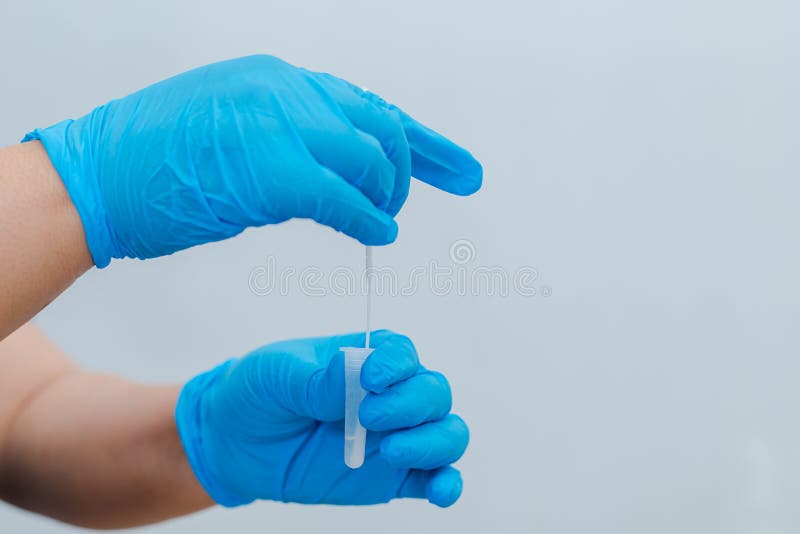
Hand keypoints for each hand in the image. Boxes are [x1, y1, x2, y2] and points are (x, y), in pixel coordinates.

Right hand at [24, 55, 482, 266]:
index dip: (418, 139)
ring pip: (369, 160)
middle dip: (418, 164)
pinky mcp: (273, 170)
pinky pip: (344, 198)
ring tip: (381, 221)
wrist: (92, 179)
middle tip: (424, 197)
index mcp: (275, 80)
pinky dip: (368, 220)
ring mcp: (279, 125)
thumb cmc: (152, 163)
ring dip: (385, 197)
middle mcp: (284, 90)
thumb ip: (283, 135)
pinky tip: (377, 235)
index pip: (366, 105)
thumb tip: (333, 167)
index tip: (457, 166)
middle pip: (381, 127)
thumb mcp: (229, 129)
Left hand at [175, 330, 468, 506]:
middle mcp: (391, 396)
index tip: (371, 380)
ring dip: (432, 443)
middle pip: (433, 393)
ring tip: (391, 452)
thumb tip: (356, 372)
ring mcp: (395, 438)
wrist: (233, 445)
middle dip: (411, 405)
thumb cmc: (257, 394)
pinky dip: (447, 485)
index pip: (402, 354)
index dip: (396, 366)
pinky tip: (439, 491)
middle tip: (369, 417)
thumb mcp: (276, 375)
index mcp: (366, 360)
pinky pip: (433, 480)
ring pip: (445, 435)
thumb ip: (318, 378)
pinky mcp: (391, 478)